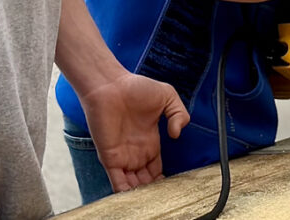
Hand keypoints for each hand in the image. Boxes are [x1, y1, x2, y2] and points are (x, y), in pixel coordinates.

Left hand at [77, 72, 189, 192]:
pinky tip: (135, 200)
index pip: (157, 168)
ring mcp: (123, 157)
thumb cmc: (135, 87)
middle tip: (163, 200)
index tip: (173, 188)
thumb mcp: (167, 96)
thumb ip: (179, 113)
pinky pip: (117, 182)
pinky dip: (125, 193)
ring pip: (133, 185)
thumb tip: (177, 134)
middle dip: (153, 191)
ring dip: (141, 195)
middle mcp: (136, 153)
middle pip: (145, 181)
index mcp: (150, 141)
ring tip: (152, 203)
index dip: (163, 179)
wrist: (109, 86)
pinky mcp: (110, 159)